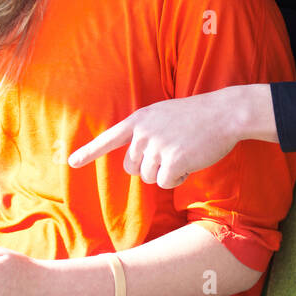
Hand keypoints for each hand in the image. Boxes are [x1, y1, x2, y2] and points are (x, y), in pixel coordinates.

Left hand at [67, 84, 265, 187]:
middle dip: (148, 168)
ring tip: (184, 152)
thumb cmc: (197, 116)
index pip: (108, 138)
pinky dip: (177, 179)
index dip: (89, 152)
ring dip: (166, 173)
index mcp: (139, 119)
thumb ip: (146, 132)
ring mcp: (157, 146)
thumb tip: (134, 159)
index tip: (71, 163)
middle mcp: (143, 133)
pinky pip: (165, 183)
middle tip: (171, 153)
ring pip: (148, 178)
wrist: (224, 112)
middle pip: (131, 168)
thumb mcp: (164, 115)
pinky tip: (189, 162)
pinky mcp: (172, 160)